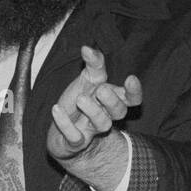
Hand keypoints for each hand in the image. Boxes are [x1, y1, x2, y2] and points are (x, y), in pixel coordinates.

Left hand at [47, 45, 141, 190]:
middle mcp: (106, 116)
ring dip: (93, 111)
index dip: (134, 91)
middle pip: (119, 111)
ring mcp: (91, 130)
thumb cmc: (79, 102)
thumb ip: (93, 64)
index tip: (131, 78)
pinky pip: (75, 138)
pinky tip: (56, 109)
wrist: (61, 133)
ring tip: (80, 99)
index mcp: (111, 100)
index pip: (131, 98)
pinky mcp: (76, 142)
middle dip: (112, 100)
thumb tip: (87, 48)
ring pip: (102, 125)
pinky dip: (66, 124)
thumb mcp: (87, 80)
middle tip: (101, 89)